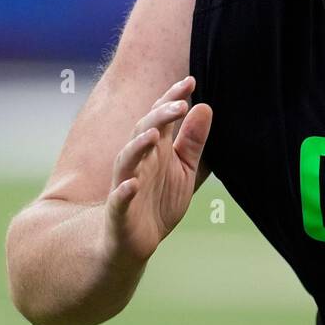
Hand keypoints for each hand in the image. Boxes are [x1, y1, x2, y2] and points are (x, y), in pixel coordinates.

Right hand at [105, 76, 212, 263]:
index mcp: (155, 150)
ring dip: (138, 146)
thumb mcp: (184, 170)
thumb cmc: (158, 201)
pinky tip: (132, 185)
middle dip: (160, 117)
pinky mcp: (119, 212)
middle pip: (144, 132)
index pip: (161, 118)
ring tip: (154, 134)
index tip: (191, 80)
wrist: (133, 244)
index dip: (173, 98)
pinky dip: (124, 191)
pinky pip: (119, 199)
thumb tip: (205, 106)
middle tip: (181, 103)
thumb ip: (193, 141)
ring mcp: (126, 185)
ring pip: (127, 160)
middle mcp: (138, 162)